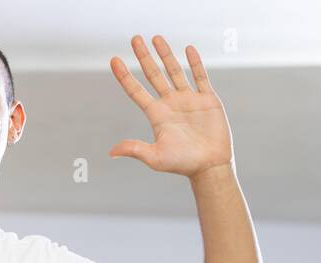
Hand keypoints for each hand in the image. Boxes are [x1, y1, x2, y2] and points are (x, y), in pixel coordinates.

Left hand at [108, 35, 231, 178]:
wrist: (209, 166)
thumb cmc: (182, 164)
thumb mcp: (155, 157)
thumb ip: (135, 149)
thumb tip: (111, 152)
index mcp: (156, 115)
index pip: (136, 91)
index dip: (124, 76)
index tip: (114, 60)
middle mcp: (170, 104)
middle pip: (153, 75)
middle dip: (143, 57)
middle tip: (134, 39)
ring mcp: (188, 99)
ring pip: (174, 71)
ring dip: (166, 54)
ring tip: (156, 38)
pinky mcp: (207, 99)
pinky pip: (200, 76)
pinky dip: (194, 62)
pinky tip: (187, 49)